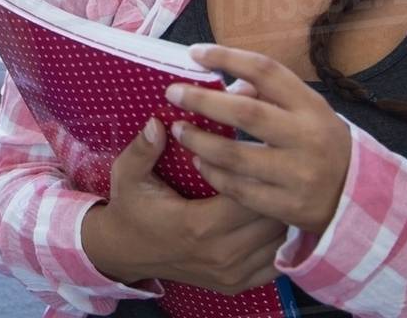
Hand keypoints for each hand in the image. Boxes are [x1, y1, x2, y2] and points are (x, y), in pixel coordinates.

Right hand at [81, 103, 286, 295]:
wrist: (125, 252)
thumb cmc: (132, 208)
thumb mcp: (128, 174)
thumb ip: (143, 148)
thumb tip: (158, 122)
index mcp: (197, 225)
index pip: (248, 197)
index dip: (257, 174)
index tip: (259, 152)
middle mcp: (220, 254)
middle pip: (271, 220)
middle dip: (276, 192)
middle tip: (276, 166)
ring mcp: (231, 273)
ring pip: (279, 242)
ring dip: (282, 216)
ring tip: (279, 188)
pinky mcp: (237, 284)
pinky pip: (275, 263)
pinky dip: (280, 242)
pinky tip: (274, 219)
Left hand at [166, 44, 351, 234]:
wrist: (358, 198)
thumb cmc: (323, 144)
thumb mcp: (309, 112)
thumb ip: (271, 95)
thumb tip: (226, 82)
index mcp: (311, 106)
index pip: (266, 71)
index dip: (227, 57)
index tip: (195, 52)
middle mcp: (306, 138)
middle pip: (246, 113)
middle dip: (203, 100)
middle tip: (172, 93)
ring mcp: (298, 175)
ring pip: (236, 156)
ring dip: (200, 142)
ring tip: (179, 130)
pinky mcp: (288, 207)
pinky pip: (240, 190)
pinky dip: (214, 175)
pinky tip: (199, 163)